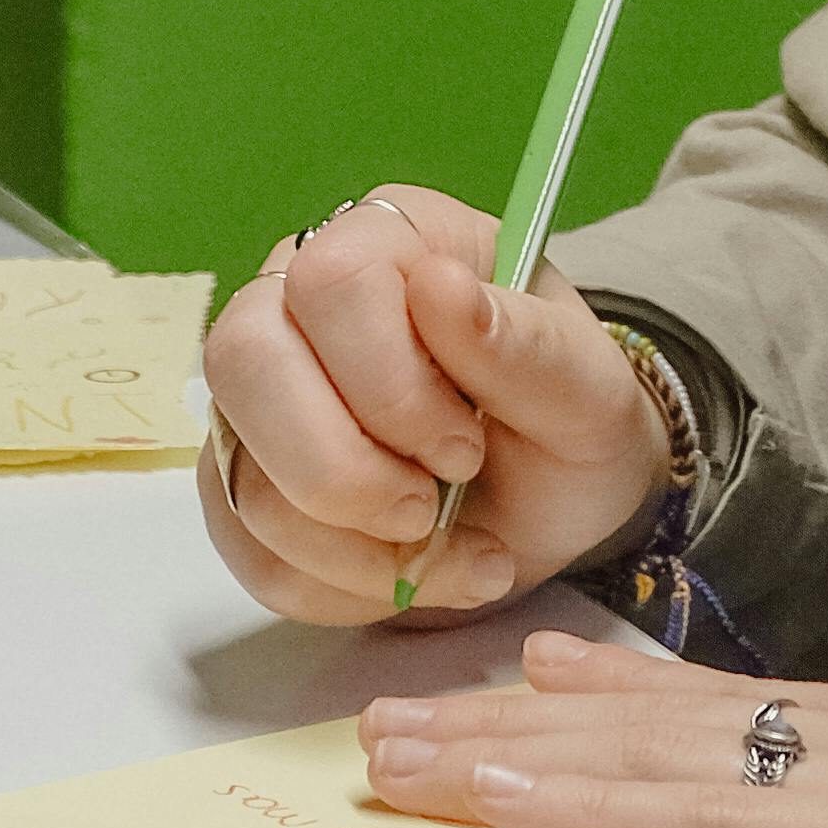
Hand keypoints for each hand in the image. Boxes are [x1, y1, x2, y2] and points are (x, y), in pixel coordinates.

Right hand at [196, 187, 670, 624]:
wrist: (558, 502)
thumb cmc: (569, 420)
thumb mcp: (585, 389)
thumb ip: (523, 342)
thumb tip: (439, 287)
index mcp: (391, 240)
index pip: (330, 282)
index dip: (390, 385)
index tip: (466, 446)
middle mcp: (296, 299)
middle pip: (245, 362)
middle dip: (344, 472)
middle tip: (429, 507)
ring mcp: (257, 395)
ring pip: (242, 476)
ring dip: (355, 549)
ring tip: (446, 549)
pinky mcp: (244, 481)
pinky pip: (251, 551)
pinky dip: (339, 587)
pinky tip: (408, 572)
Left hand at [362, 629, 827, 827]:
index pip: (728, 709)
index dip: (615, 695)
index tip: (530, 679)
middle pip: (653, 724)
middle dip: (518, 726)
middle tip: (400, 724)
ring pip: (638, 758)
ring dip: (508, 759)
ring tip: (399, 759)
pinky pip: (682, 819)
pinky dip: (576, 806)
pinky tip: (499, 802)